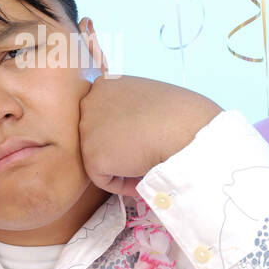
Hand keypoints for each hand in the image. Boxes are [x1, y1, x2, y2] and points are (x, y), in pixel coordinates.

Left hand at [78, 73, 221, 196]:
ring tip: (142, 169)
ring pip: (97, 156)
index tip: (138, 140)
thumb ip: (129, 107)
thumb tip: (128, 127)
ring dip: (118, 166)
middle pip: (96, 134)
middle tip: (137, 157)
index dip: (119, 130)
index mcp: (104, 85)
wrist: (181, 129)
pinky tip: (140, 180)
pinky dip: (121, 184)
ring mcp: (87, 129)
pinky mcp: (91, 156)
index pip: (102, 113)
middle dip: (115, 147)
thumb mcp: (146, 96)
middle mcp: (89, 103)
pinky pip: (102, 178)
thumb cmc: (177, 113)